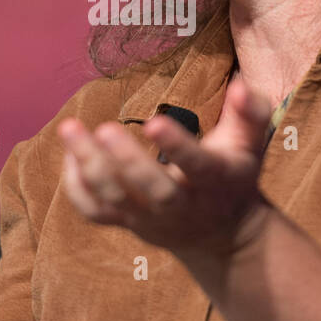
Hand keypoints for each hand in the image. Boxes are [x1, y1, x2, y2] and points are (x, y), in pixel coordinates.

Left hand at [56, 74, 274, 261]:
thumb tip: (238, 85)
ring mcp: (151, 218)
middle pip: (153, 189)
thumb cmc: (233, 176)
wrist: (223, 235)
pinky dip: (76, 187)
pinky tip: (70, 153)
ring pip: (116, 199)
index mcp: (214, 180)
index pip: (196, 165)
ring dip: (90, 166)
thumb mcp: (251, 144)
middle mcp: (182, 204)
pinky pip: (95, 212)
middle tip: (105, 128)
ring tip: (70, 129)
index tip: (153, 121)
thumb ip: (251, 112)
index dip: (176, 146)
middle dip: (127, 161)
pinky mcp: (128, 223)